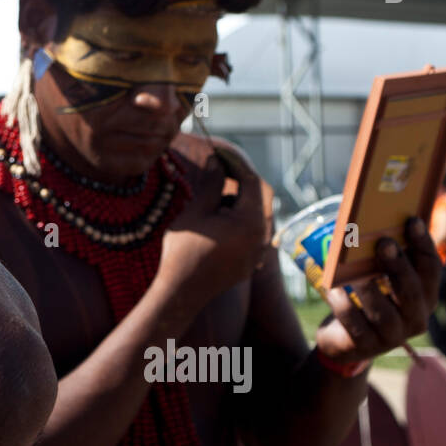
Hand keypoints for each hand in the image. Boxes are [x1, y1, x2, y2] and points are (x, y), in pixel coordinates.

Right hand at [157, 143, 269, 311]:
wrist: (182, 292)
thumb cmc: (184, 251)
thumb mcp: (196, 212)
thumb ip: (212, 185)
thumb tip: (217, 160)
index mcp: (251, 223)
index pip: (252, 182)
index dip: (236, 163)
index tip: (218, 153)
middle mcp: (263, 237)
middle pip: (261, 196)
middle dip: (242, 178)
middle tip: (220, 166)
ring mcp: (260, 250)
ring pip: (258, 213)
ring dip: (241, 198)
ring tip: (214, 196)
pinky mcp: (253, 259)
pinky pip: (254, 230)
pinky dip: (240, 217)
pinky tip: (218, 217)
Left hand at [315, 216, 438, 363]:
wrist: (345, 341)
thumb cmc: (367, 299)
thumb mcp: (380, 280)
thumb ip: (384, 258)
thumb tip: (373, 222)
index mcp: (425, 297)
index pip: (432, 269)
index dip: (423, 244)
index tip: (412, 221)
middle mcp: (416, 318)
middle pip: (411, 291)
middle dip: (398, 266)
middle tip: (384, 243)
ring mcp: (392, 336)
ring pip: (383, 312)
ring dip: (369, 289)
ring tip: (355, 273)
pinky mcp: (366, 346)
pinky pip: (354, 322)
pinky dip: (343, 304)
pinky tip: (333, 290)